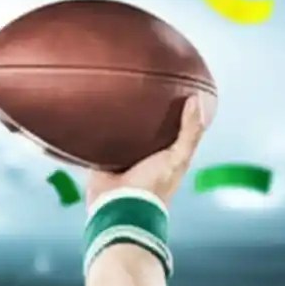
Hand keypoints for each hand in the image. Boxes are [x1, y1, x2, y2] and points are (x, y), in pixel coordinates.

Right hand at [85, 93, 211, 208]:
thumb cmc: (154, 185)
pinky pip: (96, 138)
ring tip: (112, 87)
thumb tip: (195, 99)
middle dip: (141, 108)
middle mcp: (144, 153)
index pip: (172, 126)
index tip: (173, 85)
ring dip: (116, 116)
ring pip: (119, 130)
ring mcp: (121, 155)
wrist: (119, 206)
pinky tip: (88, 107)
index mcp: (166, 154)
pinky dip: (93, 127)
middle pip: (144, 125)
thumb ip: (190, 132)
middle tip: (137, 79)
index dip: (174, 108)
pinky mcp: (100, 157)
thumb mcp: (179, 157)